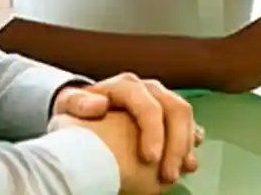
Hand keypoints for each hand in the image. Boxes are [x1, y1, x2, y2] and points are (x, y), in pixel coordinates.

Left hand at [53, 74, 200, 184]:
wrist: (88, 111)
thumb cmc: (77, 111)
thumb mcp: (69, 104)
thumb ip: (77, 103)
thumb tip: (98, 106)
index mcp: (127, 86)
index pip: (148, 105)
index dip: (153, 132)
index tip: (150, 160)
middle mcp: (150, 89)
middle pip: (175, 109)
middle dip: (177, 143)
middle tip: (169, 174)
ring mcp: (162, 99)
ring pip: (185, 117)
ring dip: (186, 146)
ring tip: (181, 172)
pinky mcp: (168, 114)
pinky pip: (188, 124)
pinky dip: (190, 144)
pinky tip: (188, 163)